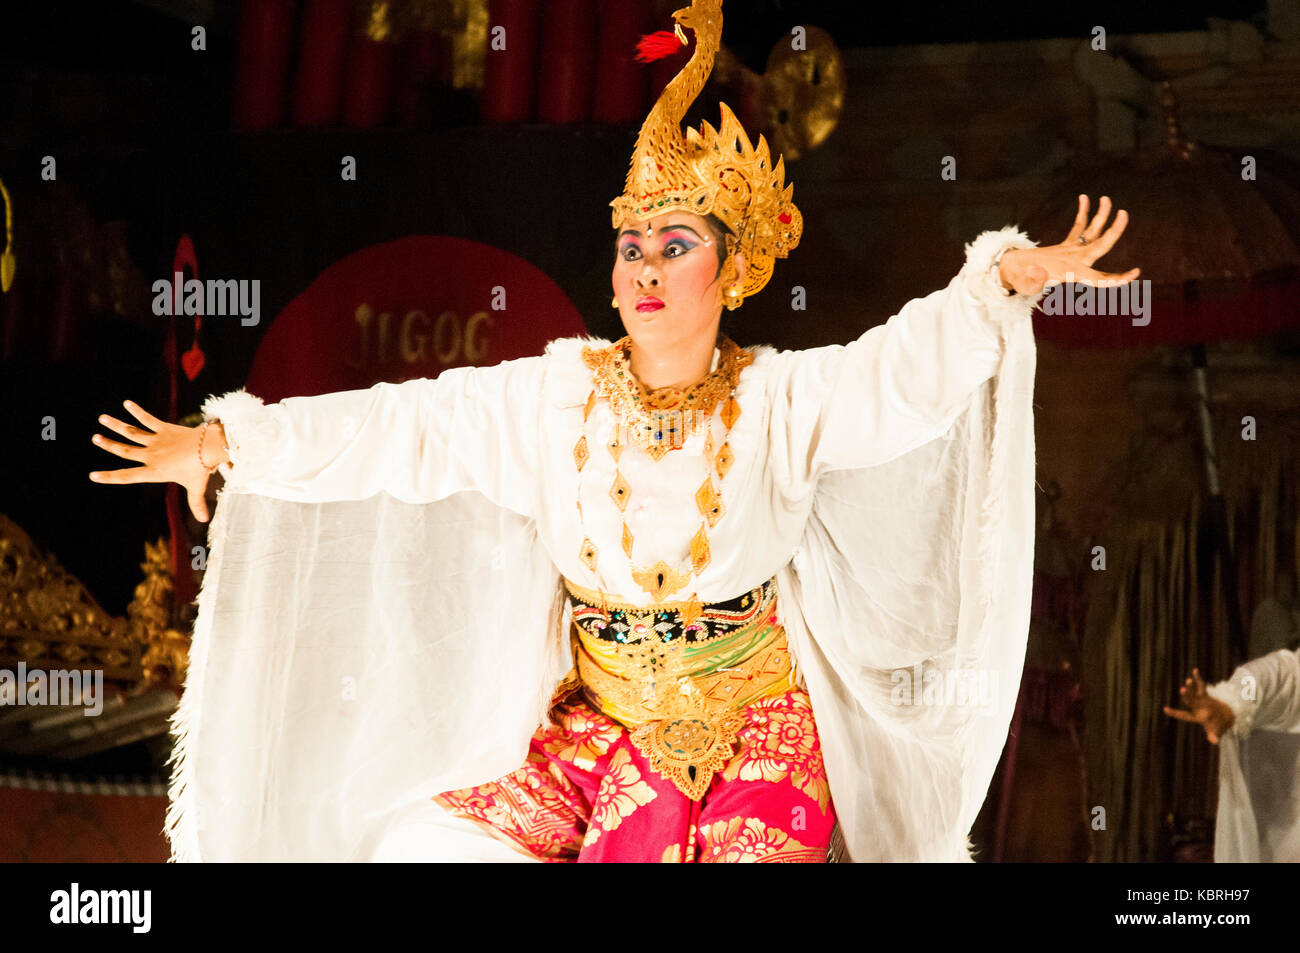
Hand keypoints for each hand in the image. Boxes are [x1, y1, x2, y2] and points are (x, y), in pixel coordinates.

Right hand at [88, 400, 226, 522]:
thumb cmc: (201, 469)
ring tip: (103, 418)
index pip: (127, 476)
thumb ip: (197, 503)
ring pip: (132, 432)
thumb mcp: (197, 488)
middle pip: (125, 450)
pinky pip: (148, 419)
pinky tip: (127, 403)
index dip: (109, 477)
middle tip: (95, 438)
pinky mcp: (164, 428)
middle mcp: (151, 455)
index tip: (93, 475)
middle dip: (109, 444)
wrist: (210, 447)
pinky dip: (138, 411)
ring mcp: (157, 440)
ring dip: (116, 425)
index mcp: (155, 471)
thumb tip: (204, 520)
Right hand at [998, 195, 1140, 295]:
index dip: (1117, 279)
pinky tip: (1084, 198)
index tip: (1135, 273)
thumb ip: (1032, 281)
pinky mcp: (1066, 246)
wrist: (1014, 272)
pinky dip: (1083, 213)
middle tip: (1124, 213)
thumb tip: (1039, 274)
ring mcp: (1073, 252)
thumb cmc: (1019, 279)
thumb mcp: (1024, 283)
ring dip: (1101, 216)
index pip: (1099, 279)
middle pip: (1102, 245)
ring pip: (1093, 232)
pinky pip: (1078, 227)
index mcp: (1072, 274)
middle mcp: (1078, 262)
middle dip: (1115, 230)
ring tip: (1105, 198)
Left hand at [1163, 667, 1235, 744]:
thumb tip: (1214, 742)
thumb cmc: (1217, 726)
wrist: (1224, 717)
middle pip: (1189, 701)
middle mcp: (1194, 707)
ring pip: (1193, 692)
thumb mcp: (1215, 731)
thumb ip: (1213, 735)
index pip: (1183, 715)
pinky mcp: (1204, 695)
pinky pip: (1201, 685)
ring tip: (1188, 680)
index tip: (1164, 709)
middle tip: (1182, 689)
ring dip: (1191, 686)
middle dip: (1186, 695)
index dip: (1175, 713)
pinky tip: (1194, 670)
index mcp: (1195, 717)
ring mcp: (1199, 700)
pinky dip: (1198, 679)